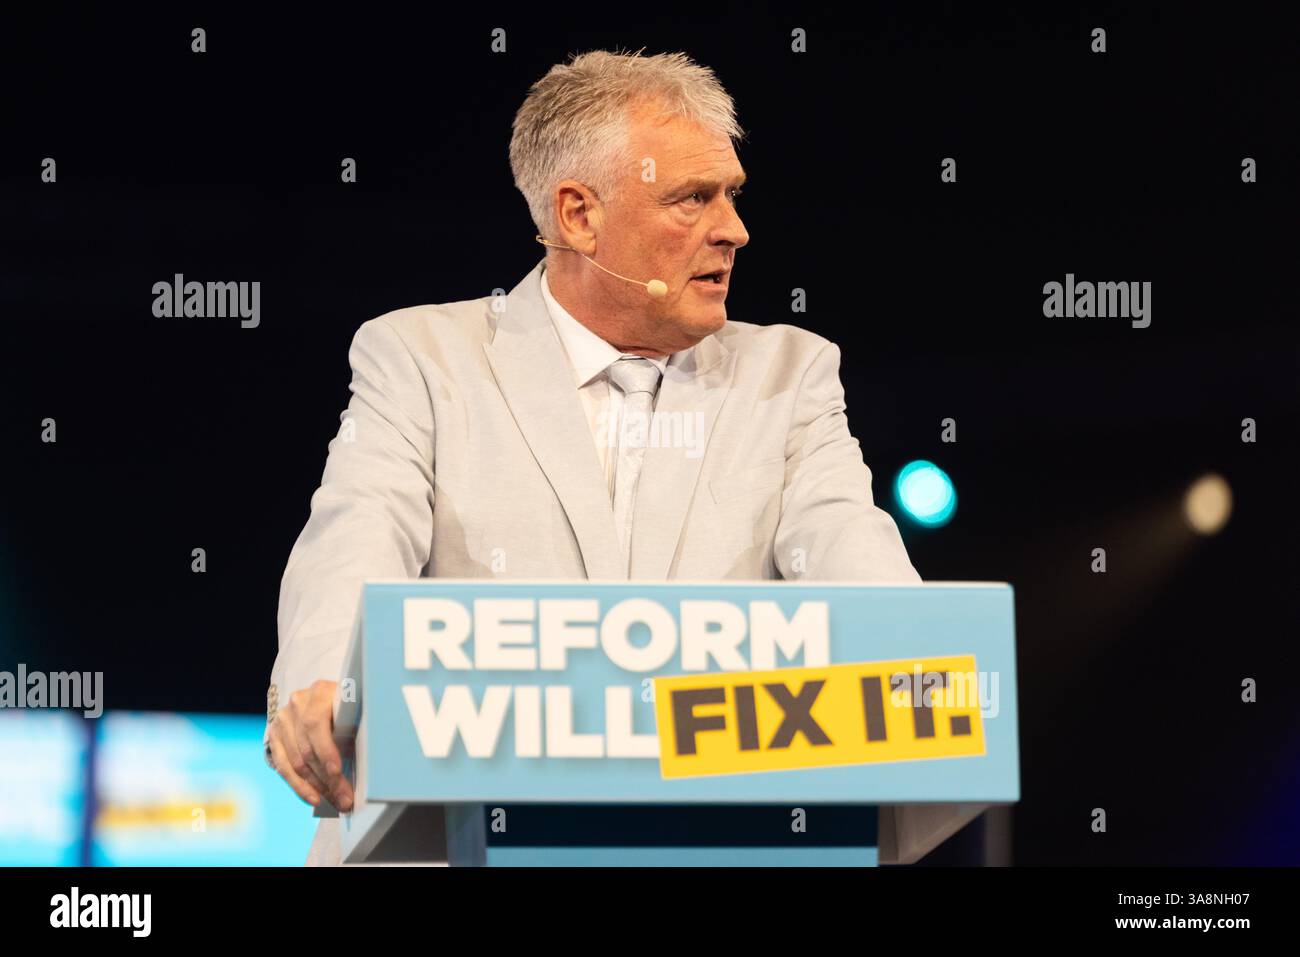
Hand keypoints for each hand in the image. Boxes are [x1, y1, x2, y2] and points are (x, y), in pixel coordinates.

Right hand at [268, 679, 353, 811]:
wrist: (327, 696)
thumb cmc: (348, 707)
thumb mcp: (354, 711)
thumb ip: (354, 730)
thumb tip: (364, 767)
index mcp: (320, 691)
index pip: (315, 724)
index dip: (326, 751)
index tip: (337, 772)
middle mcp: (298, 703)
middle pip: (307, 748)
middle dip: (327, 778)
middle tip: (344, 797)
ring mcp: (283, 718)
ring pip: (296, 761)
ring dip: (316, 786)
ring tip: (335, 801)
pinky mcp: (275, 734)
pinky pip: (283, 766)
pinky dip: (299, 786)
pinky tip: (313, 798)